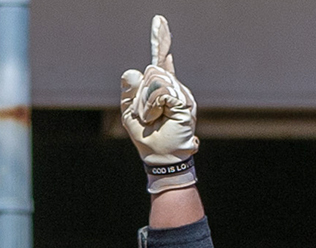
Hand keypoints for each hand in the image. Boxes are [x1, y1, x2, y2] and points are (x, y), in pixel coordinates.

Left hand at [118, 16, 198, 190]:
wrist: (162, 158)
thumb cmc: (148, 139)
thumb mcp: (131, 114)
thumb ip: (131, 92)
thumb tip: (132, 71)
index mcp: (162, 89)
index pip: (161, 60)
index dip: (160, 40)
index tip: (159, 21)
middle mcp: (175, 88)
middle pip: (150, 72)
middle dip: (141, 95)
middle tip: (148, 116)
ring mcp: (182, 94)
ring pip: (154, 81)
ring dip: (146, 103)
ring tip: (154, 119)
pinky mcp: (185, 101)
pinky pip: (159, 91)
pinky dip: (152, 106)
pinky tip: (158, 117)